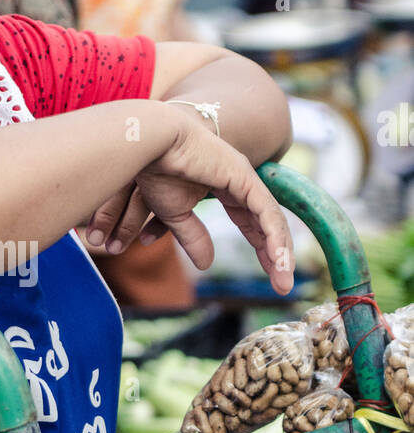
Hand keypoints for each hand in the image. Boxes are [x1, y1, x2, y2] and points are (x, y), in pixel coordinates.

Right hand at [85, 110, 294, 295]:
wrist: (149, 145)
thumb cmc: (156, 171)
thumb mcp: (174, 214)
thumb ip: (192, 237)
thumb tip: (207, 265)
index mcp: (227, 186)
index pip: (252, 223)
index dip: (263, 249)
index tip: (271, 275)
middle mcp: (242, 182)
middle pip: (267, 225)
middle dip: (276, 256)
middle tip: (283, 286)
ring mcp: (245, 178)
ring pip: (272, 221)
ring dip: (280, 253)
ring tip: (283, 281)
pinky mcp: (243, 178)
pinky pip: (266, 213)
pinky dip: (274, 238)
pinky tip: (279, 260)